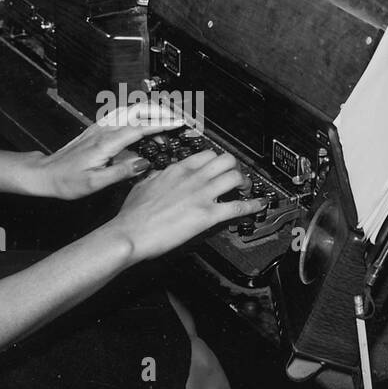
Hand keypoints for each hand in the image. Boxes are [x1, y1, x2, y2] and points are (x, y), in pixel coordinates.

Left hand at [35, 98, 189, 201]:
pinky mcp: (97, 128)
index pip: (139, 127)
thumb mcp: (94, 183)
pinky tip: (145, 119)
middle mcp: (103, 130)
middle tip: (180, 118)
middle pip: (137, 110)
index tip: (178, 123)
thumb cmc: (66, 180)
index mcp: (105, 143)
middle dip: (161, 111)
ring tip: (168, 118)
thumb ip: (121, 172)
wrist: (46, 173)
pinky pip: (123, 114)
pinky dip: (139, 113)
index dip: (160, 124)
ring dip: (151, 110)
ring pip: (131, 109)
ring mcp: (100, 127)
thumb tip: (143, 163)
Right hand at [109, 147, 267, 262]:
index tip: (220, 167)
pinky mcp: (207, 215)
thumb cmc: (131, 215)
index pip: (205, 155)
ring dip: (245, 183)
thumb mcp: (142, 186)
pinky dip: (252, 205)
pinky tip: (258, 206)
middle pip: (225, 160)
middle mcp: (192, 178)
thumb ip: (155, 178)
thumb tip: (158, 176)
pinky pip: (238, 206)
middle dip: (235, 167)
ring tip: (246, 190)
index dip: (217, 161)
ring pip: (235, 176)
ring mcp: (201, 195)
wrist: (129, 233)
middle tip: (236, 177)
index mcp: (176, 170)